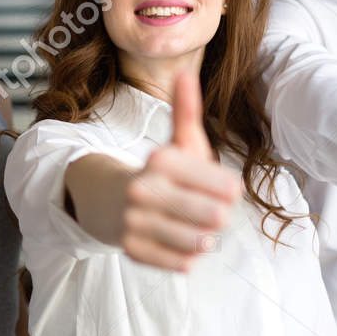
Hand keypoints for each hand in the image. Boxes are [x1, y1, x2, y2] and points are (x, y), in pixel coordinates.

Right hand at [120, 71, 240, 269]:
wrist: (107, 201)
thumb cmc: (158, 171)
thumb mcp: (175, 141)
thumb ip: (185, 110)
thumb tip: (185, 71)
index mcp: (160, 160)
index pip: (227, 188)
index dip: (229, 191)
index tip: (220, 188)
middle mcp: (142, 190)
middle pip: (215, 217)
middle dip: (217, 215)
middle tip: (206, 210)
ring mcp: (134, 223)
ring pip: (199, 243)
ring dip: (203, 237)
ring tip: (192, 226)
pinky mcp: (131, 251)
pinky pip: (182, 263)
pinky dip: (186, 255)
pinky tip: (176, 241)